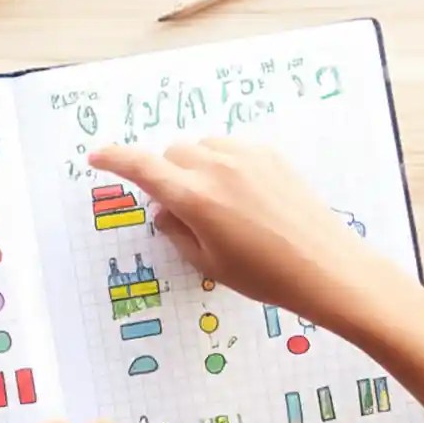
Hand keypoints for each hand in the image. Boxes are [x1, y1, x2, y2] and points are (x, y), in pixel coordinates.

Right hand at [90, 139, 409, 328]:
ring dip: (195, 166)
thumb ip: (176, 230)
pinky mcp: (270, 155)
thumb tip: (162, 207)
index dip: (114, 159)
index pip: (141, 167)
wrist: (326, 267)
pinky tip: (243, 196)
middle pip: (172, 153)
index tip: (96, 157)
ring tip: (216, 203)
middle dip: (166, 174)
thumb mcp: (208, 262)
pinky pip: (231, 148)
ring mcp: (246, 156)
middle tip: (180, 207)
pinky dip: (223, 164)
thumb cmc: (264, 275)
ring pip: (201, 147)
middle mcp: (216, 167)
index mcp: (194, 198)